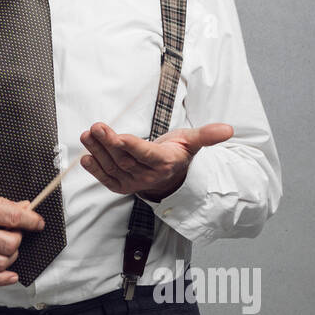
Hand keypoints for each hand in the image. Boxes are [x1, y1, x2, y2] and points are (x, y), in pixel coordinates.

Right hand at [0, 189, 45, 285]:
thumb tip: (23, 207)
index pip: (13, 218)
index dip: (32, 220)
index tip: (38, 222)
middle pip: (11, 242)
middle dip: (18, 237)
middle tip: (14, 233)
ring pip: (3, 261)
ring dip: (11, 255)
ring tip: (7, 247)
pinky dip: (3, 279)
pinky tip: (11, 275)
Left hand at [79, 121, 234, 198]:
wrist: (171, 176)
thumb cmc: (178, 153)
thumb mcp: (192, 142)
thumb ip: (207, 135)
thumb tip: (229, 129)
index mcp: (165, 163)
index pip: (146, 155)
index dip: (131, 146)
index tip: (119, 136)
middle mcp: (149, 176)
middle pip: (125, 160)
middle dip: (108, 143)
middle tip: (96, 127)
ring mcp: (134, 183)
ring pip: (113, 167)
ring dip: (98, 151)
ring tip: (88, 135)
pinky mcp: (122, 186)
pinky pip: (106, 179)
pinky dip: (94, 169)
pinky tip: (86, 157)